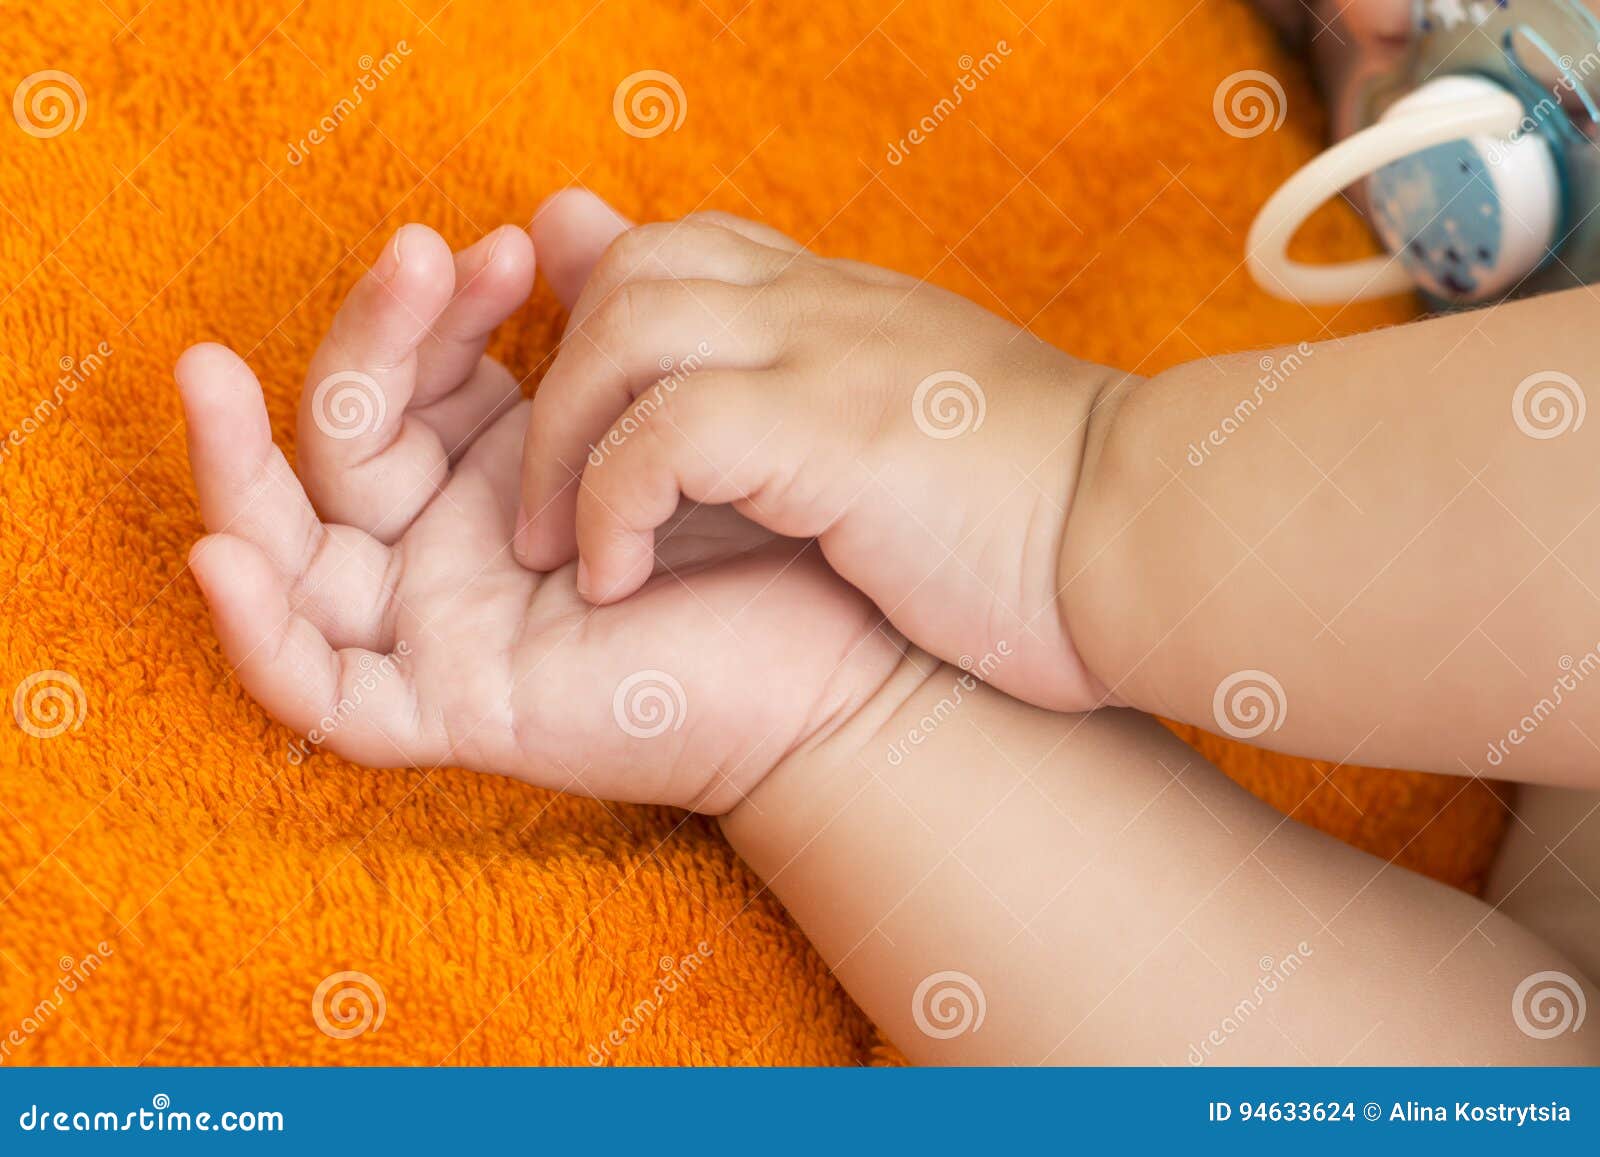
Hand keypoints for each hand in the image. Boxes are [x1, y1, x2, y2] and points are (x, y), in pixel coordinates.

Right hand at [178, 220, 900, 812]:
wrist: (838, 662)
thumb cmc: (765, 536)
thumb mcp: (663, 411)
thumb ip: (603, 321)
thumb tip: (562, 204)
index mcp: (490, 470)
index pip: (413, 375)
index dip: (433, 306)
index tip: (511, 247)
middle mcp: (447, 546)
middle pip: (342, 444)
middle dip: (361, 345)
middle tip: (415, 255)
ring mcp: (437, 631)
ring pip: (292, 554)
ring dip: (237, 462)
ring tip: (207, 371)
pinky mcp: (448, 712)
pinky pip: (322, 692)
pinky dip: (260, 635)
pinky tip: (222, 553)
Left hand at [515, 191, 1122, 710]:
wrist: (1154, 543)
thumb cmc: (1043, 521)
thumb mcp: (918, 433)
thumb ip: (823, 399)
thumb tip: (748, 430)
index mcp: (849, 309)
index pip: (688, 250)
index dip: (608, 316)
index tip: (587, 418)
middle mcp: (830, 307)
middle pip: (631, 271)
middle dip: (561, 385)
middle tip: (545, 509)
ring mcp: (831, 353)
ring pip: (626, 327)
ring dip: (564, 449)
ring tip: (567, 556)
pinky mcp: (832, 429)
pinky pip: (665, 432)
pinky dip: (613, 506)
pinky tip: (619, 585)